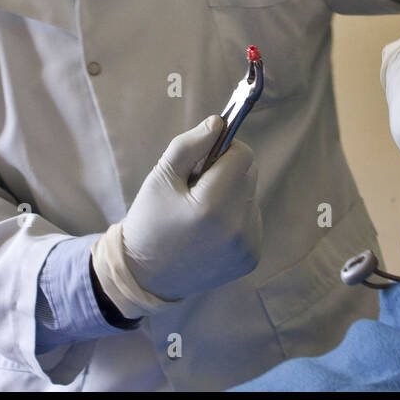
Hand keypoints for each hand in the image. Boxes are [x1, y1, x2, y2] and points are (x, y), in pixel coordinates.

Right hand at [91, 115, 261, 315]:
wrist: (147, 276)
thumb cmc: (150, 220)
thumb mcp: (160, 177)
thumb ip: (189, 145)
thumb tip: (218, 123)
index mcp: (212, 205)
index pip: (243, 155)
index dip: (224, 149)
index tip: (205, 158)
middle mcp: (236, 227)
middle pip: (250, 173)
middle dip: (227, 171)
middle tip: (197, 187)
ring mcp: (246, 245)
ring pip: (251, 195)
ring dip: (232, 194)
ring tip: (201, 211)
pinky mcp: (251, 257)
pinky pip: (252, 218)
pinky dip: (236, 216)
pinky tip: (210, 229)